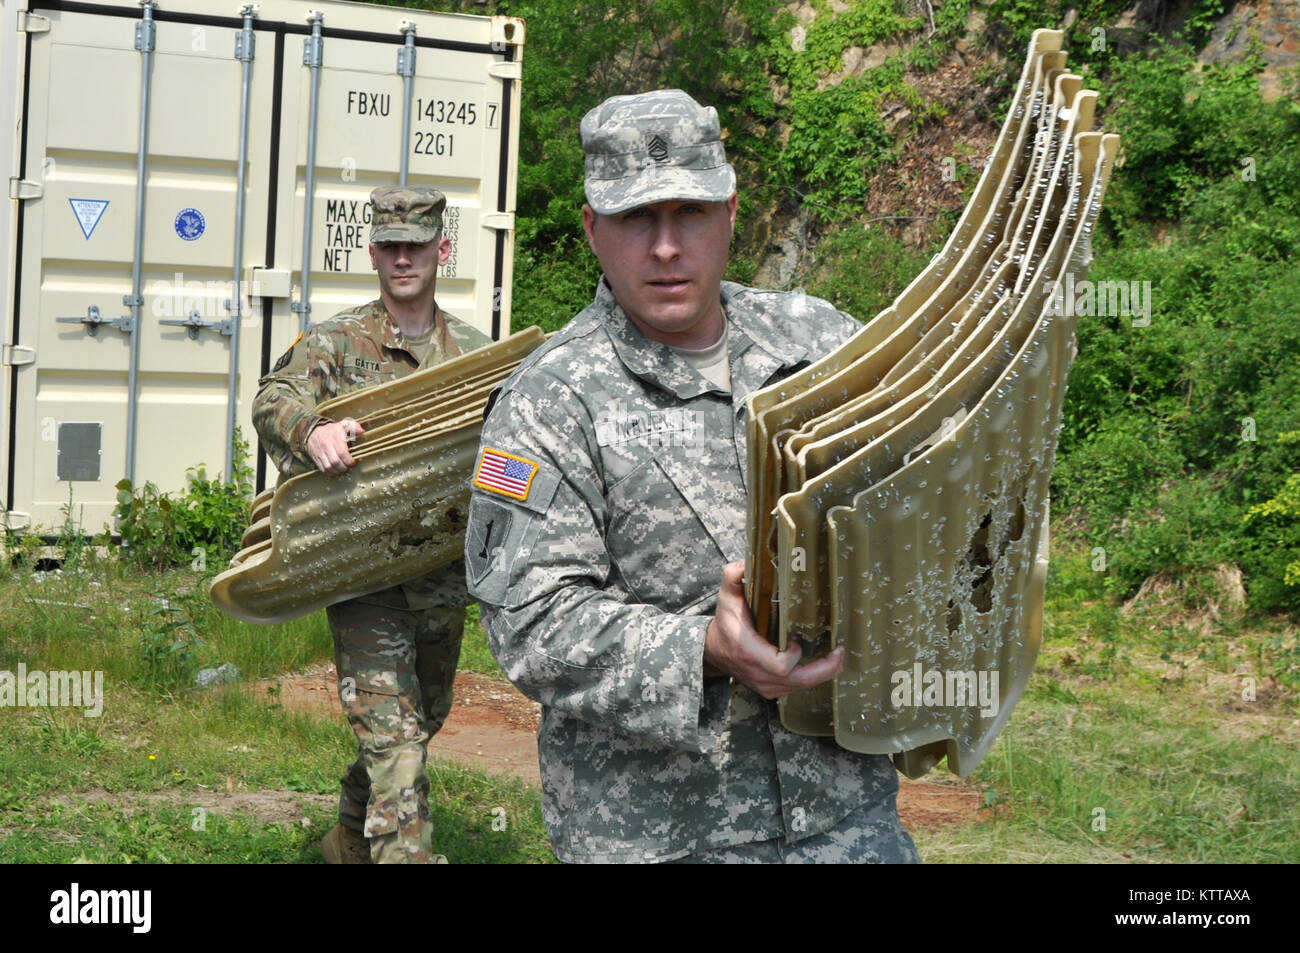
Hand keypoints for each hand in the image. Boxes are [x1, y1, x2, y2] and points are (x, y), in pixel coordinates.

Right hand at [306, 417, 364, 474]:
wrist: (312, 432)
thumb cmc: (331, 430)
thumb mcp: (343, 425)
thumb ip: (353, 426)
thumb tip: (361, 431)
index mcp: (335, 438)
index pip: (342, 453)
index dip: (349, 461)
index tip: (353, 462)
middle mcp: (326, 446)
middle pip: (335, 462)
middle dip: (344, 467)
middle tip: (348, 467)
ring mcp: (320, 453)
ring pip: (328, 467)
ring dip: (337, 471)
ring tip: (342, 469)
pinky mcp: (315, 458)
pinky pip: (322, 469)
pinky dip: (329, 473)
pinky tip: (335, 471)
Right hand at [703, 561, 844, 699]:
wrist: (714, 651)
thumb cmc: (725, 623)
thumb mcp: (726, 598)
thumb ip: (733, 578)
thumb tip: (745, 565)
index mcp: (749, 653)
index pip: (781, 666)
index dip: (795, 654)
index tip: (797, 639)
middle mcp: (759, 675)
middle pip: (801, 681)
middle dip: (825, 668)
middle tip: (839, 651)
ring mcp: (766, 686)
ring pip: (803, 686)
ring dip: (823, 672)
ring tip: (836, 655)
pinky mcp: (771, 691)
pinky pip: (798, 688)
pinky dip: (813, 676)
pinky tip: (820, 662)